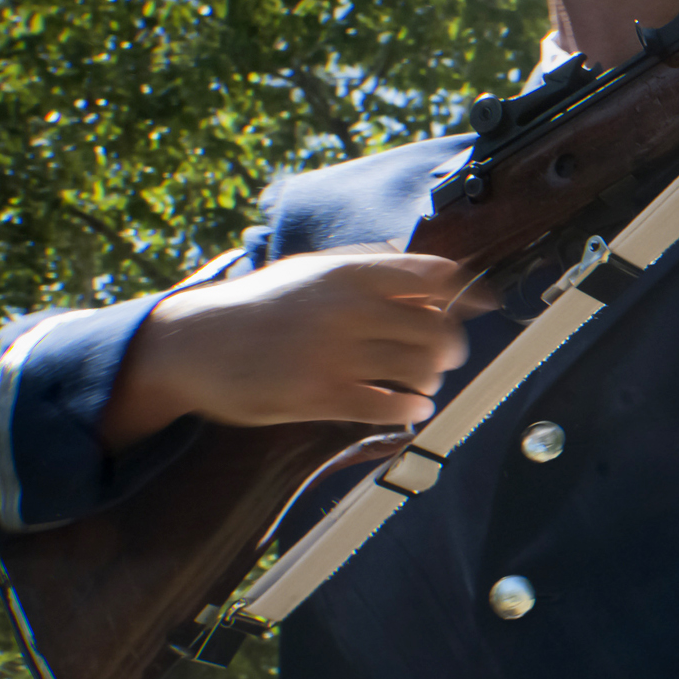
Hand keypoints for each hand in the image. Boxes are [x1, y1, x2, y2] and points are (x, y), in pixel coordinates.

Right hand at [100, 250, 485, 448]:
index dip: (467, 291)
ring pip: (419, 367)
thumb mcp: (310, 272)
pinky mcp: (320, 395)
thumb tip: (430, 278)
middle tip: (444, 355)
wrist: (193, 343)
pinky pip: (390, 404)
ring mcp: (335, 353)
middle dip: (449, 345)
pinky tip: (410, 406)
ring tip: (423, 381)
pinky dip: (411, 407)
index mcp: (348, 272)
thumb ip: (367, 272)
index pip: (432, 275)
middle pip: (436, 327)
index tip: (485, 304)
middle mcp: (348, 308)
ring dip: (430, 378)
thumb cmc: (258, 307)